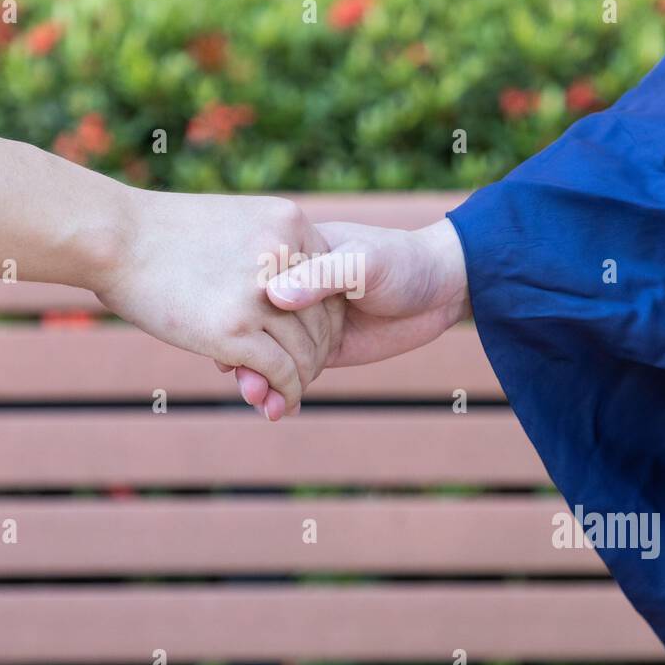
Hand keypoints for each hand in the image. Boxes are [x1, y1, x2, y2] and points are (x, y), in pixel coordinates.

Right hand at [95, 189, 342, 420]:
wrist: (113, 235)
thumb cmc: (159, 234)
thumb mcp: (231, 226)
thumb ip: (264, 252)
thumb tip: (283, 291)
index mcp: (290, 223)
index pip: (330, 281)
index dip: (324, 318)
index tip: (314, 341)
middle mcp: (285, 254)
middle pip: (322, 318)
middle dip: (316, 354)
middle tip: (304, 377)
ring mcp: (261, 293)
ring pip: (305, 350)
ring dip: (301, 380)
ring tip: (289, 395)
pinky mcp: (234, 329)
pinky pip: (281, 370)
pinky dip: (285, 392)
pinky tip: (278, 403)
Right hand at [229, 217, 469, 400]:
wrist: (444, 288)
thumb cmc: (404, 261)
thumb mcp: (365, 260)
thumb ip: (323, 275)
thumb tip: (275, 296)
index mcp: (291, 255)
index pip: (250, 284)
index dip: (233, 312)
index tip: (220, 338)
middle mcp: (293, 290)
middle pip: (253, 325)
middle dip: (244, 357)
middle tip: (245, 383)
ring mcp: (305, 323)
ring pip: (269, 353)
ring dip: (260, 379)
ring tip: (260, 402)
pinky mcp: (324, 350)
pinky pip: (293, 372)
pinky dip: (283, 391)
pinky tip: (278, 409)